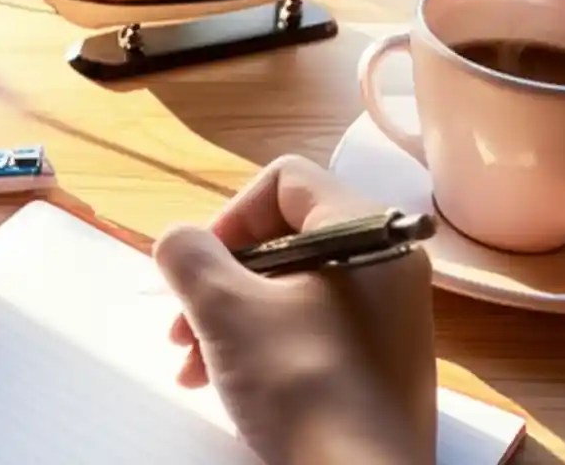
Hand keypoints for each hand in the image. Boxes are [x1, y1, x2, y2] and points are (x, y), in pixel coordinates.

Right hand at [154, 156, 436, 464]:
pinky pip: (308, 329)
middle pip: (281, 239)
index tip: (198, 267)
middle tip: (181, 325)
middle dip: (217, 279)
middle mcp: (386, 268)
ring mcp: (387, 320)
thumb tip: (177, 241)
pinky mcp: (377, 365)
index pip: (284, 180)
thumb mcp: (225, 309)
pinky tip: (220, 384)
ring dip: (226, 318)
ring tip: (190, 366)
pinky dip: (259, 345)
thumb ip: (187, 254)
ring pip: (287, 290)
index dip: (228, 216)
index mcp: (366, 233)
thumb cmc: (300, 385)